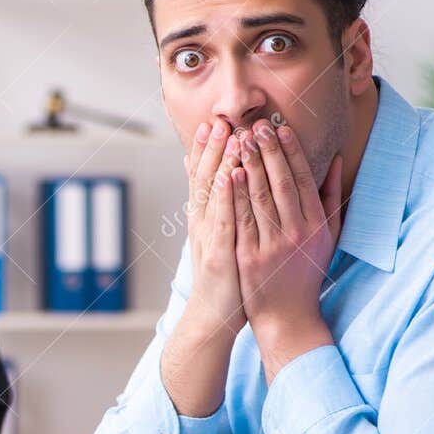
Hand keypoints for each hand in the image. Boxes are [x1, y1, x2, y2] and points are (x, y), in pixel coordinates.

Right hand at [182, 119, 245, 338]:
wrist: (213, 315)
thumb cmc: (224, 277)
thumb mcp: (217, 240)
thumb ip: (216, 212)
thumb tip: (215, 186)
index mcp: (205, 219)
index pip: (205, 178)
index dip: (206, 150)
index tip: (212, 122)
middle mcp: (202, 224)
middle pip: (206, 178)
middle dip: (212, 148)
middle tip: (218, 118)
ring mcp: (208, 237)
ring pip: (214, 192)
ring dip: (221, 161)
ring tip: (228, 134)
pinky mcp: (218, 252)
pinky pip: (224, 217)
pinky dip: (226, 194)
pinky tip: (231, 174)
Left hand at [229, 120, 343, 378]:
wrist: (287, 315)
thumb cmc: (307, 270)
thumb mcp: (329, 235)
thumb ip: (331, 196)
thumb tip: (336, 157)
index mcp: (317, 225)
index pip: (304, 180)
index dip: (291, 152)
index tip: (281, 128)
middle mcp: (297, 233)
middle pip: (281, 183)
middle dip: (268, 151)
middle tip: (256, 124)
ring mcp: (272, 246)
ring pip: (259, 198)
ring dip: (249, 165)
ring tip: (239, 138)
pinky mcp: (249, 257)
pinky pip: (241, 220)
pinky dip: (234, 195)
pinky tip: (228, 173)